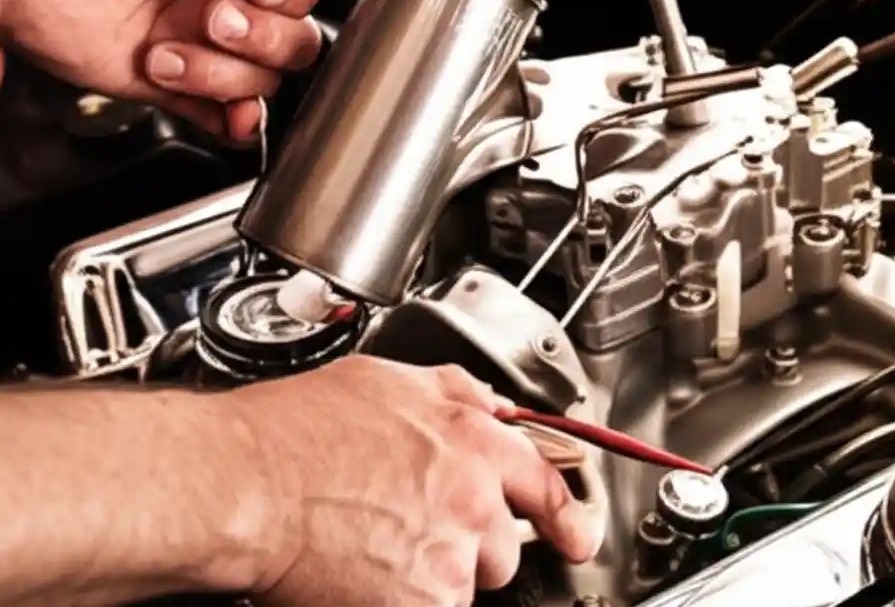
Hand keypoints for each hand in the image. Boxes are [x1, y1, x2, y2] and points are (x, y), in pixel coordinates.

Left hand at [0, 0, 367, 144]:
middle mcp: (227, 0)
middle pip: (292, 45)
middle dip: (259, 40)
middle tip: (215, 17)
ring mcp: (200, 45)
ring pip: (258, 84)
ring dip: (223, 73)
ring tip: (173, 47)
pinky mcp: (173, 85)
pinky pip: (225, 117)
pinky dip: (233, 121)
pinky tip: (223, 111)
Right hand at [219, 357, 603, 605]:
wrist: (244, 483)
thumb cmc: (294, 432)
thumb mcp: (388, 382)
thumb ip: (456, 394)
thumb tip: (492, 405)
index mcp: (473, 439)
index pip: (548, 483)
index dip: (568, 514)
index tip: (578, 533)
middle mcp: (473, 499)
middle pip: (502, 546)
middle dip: (469, 546)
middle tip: (410, 530)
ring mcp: (449, 556)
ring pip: (462, 585)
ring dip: (432, 578)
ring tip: (372, 550)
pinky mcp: (422, 603)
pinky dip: (401, 600)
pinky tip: (361, 577)